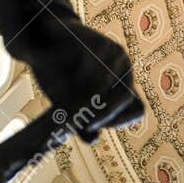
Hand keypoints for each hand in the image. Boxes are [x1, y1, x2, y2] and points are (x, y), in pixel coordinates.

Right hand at [17, 16, 143, 140]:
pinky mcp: (102, 42)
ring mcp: (117, 55)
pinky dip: (79, 77)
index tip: (93, 126)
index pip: (137, 110)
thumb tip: (94, 140)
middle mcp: (125, 72)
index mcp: (123, 88)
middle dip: (105, 112)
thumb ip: (83, 120)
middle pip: (127, 97)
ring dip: (88, 96)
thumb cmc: (60, 75)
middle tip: (84, 120)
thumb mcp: (69, 103)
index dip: (118, 121)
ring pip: (108, 82)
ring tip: (68, 102)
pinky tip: (64, 81)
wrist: (46, 42)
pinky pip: (94, 64)